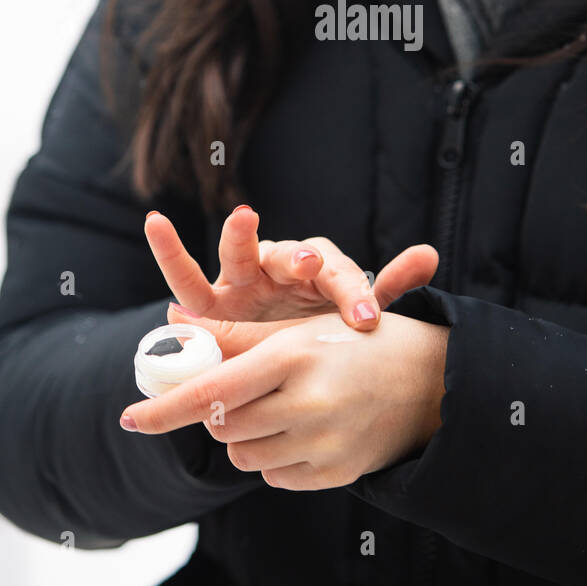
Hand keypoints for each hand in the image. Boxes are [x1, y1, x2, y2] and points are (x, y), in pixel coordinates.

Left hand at [120, 309, 449, 488]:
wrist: (431, 382)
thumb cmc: (358, 343)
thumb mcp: (301, 330)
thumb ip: (239, 335)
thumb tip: (177, 324)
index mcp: (294, 357)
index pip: (212, 391)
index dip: (166, 407)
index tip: (130, 417)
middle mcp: (307, 404)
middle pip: (222, 425)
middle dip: (220, 411)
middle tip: (247, 390)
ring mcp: (322, 445)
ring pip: (243, 454)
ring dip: (246, 434)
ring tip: (281, 406)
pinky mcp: (333, 475)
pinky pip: (274, 475)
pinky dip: (275, 454)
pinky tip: (305, 429)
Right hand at [144, 206, 437, 330]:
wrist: (274, 367)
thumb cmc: (315, 333)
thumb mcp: (350, 319)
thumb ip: (384, 289)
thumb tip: (430, 252)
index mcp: (318, 272)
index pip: (337, 272)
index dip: (353, 292)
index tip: (368, 320)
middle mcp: (279, 267)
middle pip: (292, 253)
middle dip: (301, 257)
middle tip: (312, 264)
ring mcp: (241, 280)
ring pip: (240, 253)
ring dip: (239, 235)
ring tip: (244, 218)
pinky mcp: (208, 304)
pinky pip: (185, 279)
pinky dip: (169, 250)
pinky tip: (156, 224)